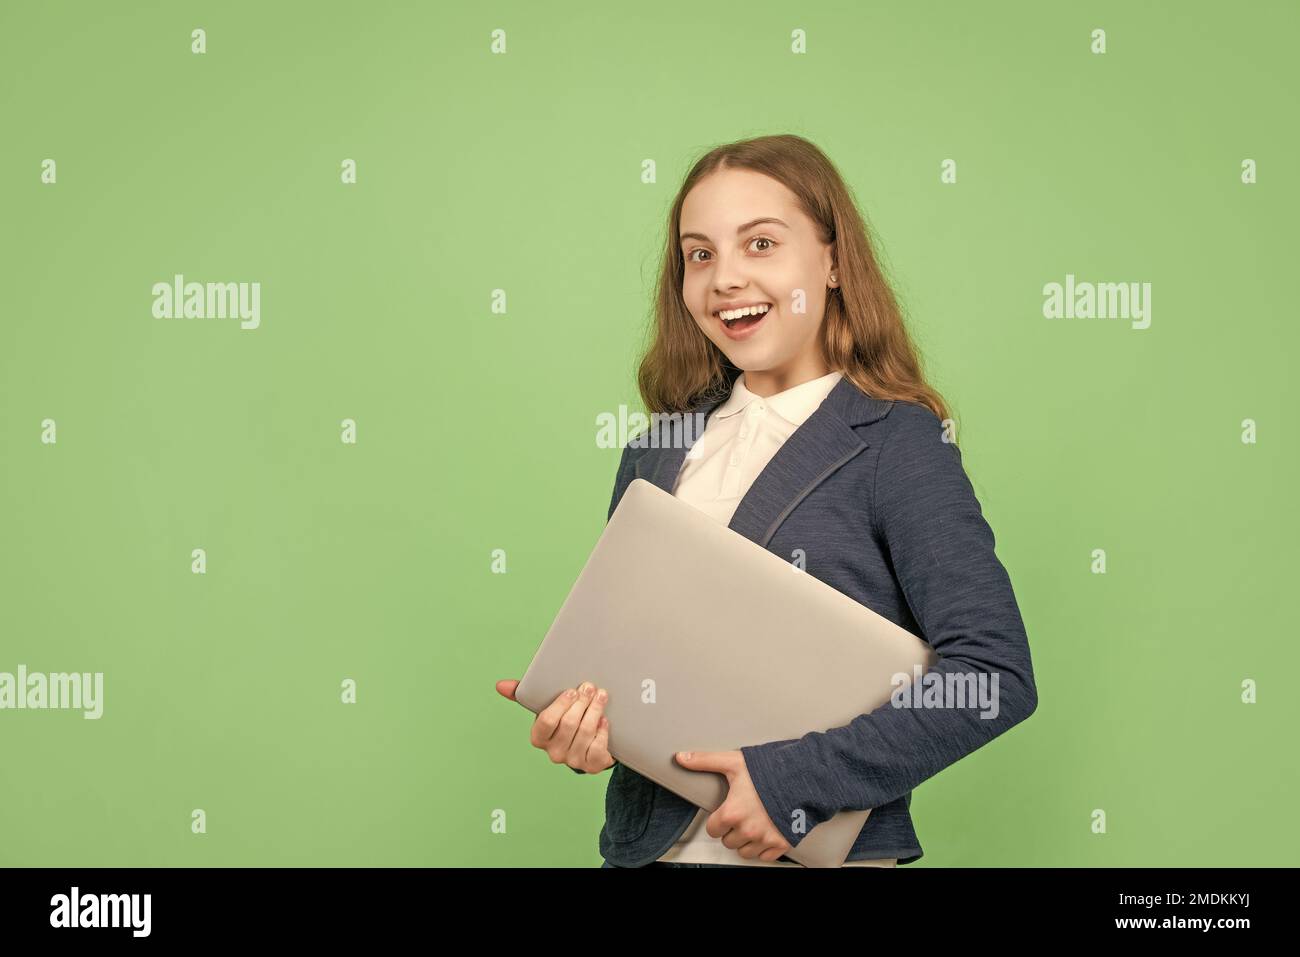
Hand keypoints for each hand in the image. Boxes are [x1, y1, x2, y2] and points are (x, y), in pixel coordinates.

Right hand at [496, 679, 614, 772]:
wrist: (586, 743)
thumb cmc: (562, 720)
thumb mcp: (545, 707)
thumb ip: (524, 695)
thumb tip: (500, 685)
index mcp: (539, 737)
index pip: (546, 721)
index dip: (560, 705)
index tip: (572, 690)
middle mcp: (554, 752)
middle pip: (568, 724)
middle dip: (582, 703)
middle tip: (590, 687)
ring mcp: (573, 761)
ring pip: (585, 733)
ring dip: (595, 711)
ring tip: (601, 696)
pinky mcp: (591, 766)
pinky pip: (597, 749)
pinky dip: (602, 732)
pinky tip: (604, 720)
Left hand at [675, 750, 791, 861]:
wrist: (803, 778)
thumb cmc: (770, 771)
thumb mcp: (734, 762)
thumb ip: (705, 761)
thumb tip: (681, 758)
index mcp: (732, 813)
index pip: (712, 829)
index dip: (717, 820)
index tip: (725, 812)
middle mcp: (747, 830)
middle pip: (728, 841)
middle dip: (732, 830)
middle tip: (741, 815)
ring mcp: (764, 839)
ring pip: (744, 852)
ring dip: (745, 841)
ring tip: (752, 823)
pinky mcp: (781, 844)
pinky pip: (765, 857)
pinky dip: (764, 848)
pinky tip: (766, 832)